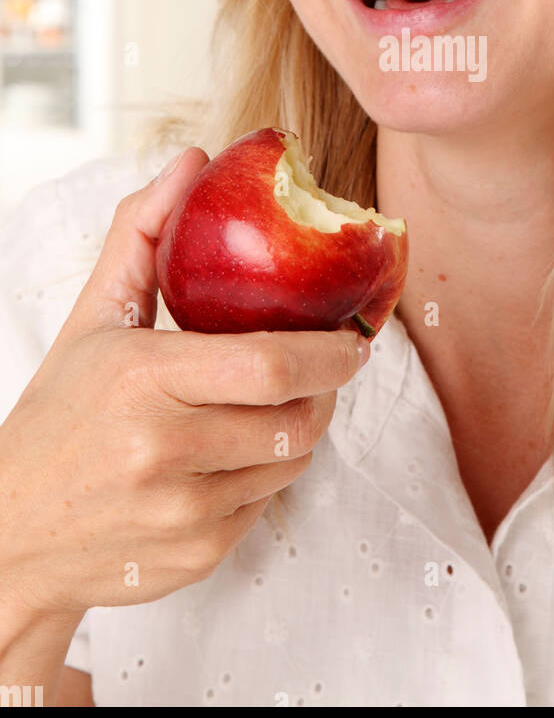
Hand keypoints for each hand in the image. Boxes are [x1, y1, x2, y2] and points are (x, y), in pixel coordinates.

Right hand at [0, 148, 368, 617]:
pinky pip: (268, 503)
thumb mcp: (94, 318)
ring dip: (299, 429)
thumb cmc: (61, 414)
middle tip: (328, 367)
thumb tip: (192, 162)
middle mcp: (163, 450)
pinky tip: (233, 455)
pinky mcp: (198, 556)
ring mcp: (183, 512)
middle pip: (297, 418)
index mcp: (143, 379)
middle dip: (327, 390)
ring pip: (291, 462)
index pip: (270, 365)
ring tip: (273, 405)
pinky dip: (266, 474)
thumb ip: (142, 233)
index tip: (354, 336)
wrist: (12, 532)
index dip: (331, 351)